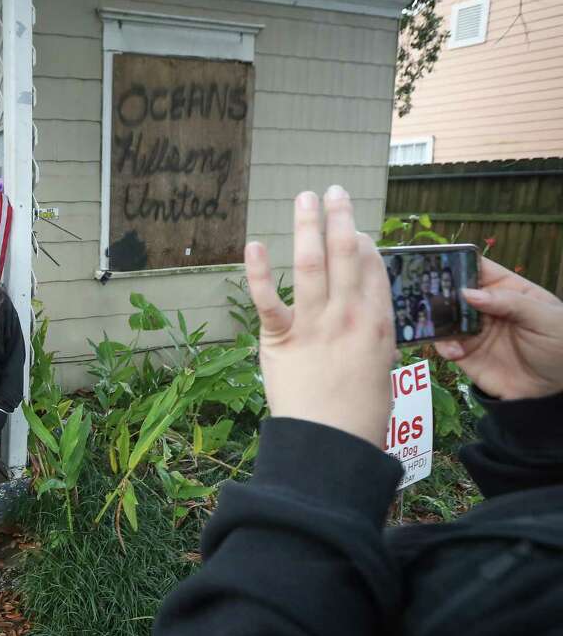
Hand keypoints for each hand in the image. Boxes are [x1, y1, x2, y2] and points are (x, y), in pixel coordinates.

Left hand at [245, 187, 393, 448]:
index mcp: (378, 324)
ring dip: (307, 225)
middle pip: (346, 254)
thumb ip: (371, 338)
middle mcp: (349, 316)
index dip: (363, 242)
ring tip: (305, 198)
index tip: (353, 226)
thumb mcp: (381, 369)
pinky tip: (253, 244)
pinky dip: (258, 270)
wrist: (331, 444)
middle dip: (339, 218)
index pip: (373, 268)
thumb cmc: (358, 415)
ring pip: (311, 263)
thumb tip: (364, 322)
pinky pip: (268, 298)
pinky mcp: (281, 339)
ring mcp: (315, 325)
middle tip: (333, 191)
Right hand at [435, 258, 562, 399]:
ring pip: (443, 317)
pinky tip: (454, 351)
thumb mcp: (546, 318)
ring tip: (434, 324)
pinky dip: (443, 345)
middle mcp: (484, 307)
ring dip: (435, 319)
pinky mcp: (464, 353)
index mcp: (506, 289)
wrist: (555, 391)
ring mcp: (472, 330)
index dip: (458, 262)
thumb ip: (510, 303)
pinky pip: (445, 345)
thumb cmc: (560, 346)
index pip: (478, 268)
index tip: (438, 263)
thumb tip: (468, 293)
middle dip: (437, 290)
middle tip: (423, 293)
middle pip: (453, 291)